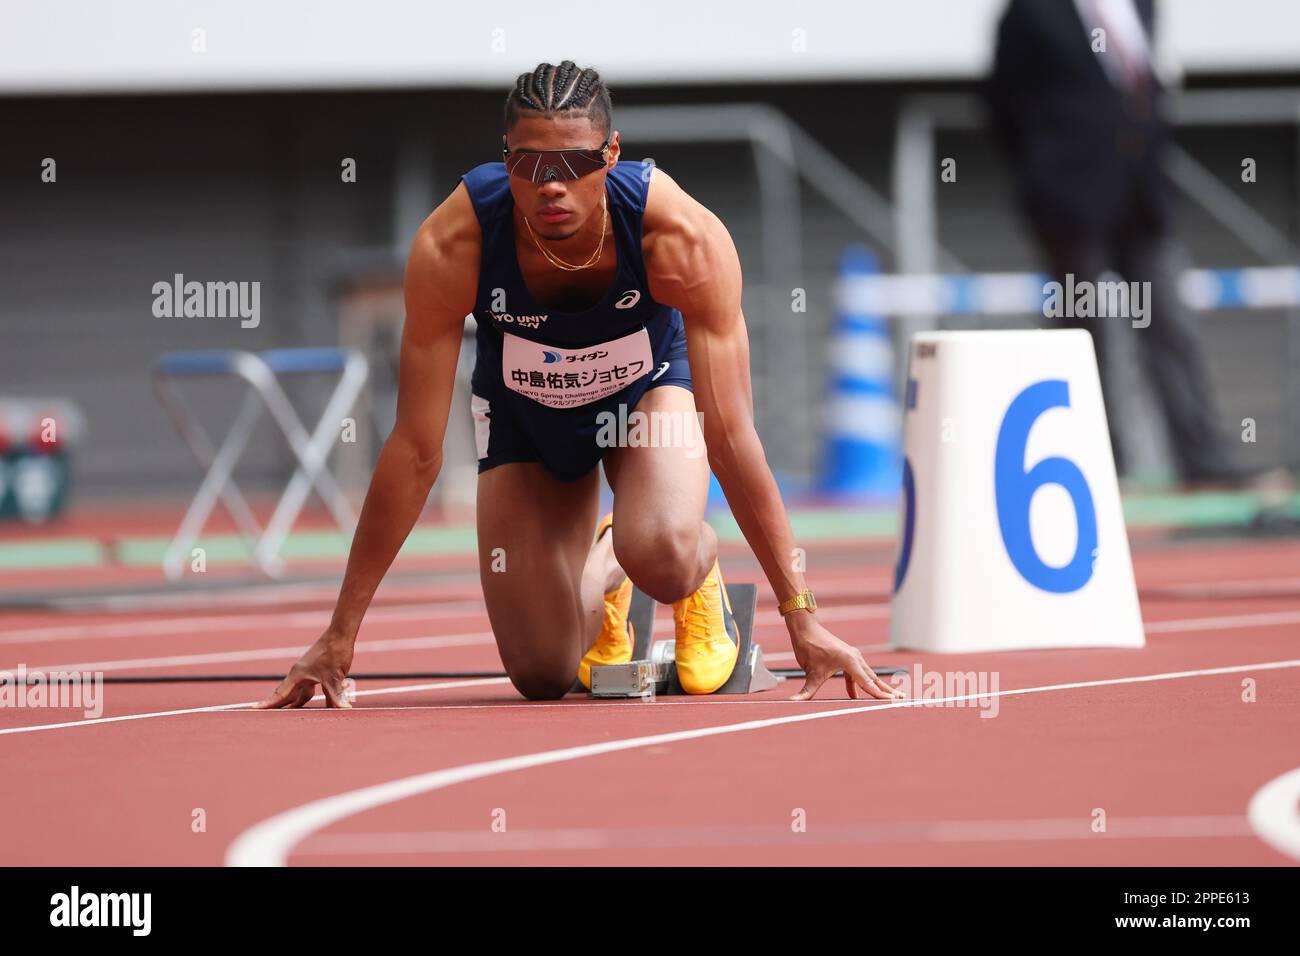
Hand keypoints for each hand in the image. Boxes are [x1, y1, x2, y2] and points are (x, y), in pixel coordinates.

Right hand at [254, 628, 356, 708]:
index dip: (268, 703)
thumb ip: (335, 695)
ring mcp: (307, 673)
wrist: (340, 634)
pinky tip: (310, 705)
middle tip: (263, 716)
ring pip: (297, 693)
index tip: (253, 708)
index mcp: (298, 675)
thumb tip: (343, 709)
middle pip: (285, 694)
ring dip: (292, 704)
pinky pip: (307, 689)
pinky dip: (307, 698)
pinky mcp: (317, 672)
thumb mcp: (334, 676)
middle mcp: (299, 675)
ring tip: (285, 715)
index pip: (280, 694)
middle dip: (276, 706)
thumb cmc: (334, 652)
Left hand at [785, 614, 903, 701]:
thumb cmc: (809, 647)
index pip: (867, 682)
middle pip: (874, 678)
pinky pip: (857, 674)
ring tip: (891, 696)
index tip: (890, 702)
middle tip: (902, 698)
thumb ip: (806, 691)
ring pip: (868, 675)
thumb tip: (793, 702)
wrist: (805, 629)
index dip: (878, 694)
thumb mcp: (809, 672)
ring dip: (878, 686)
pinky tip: (854, 696)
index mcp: (850, 661)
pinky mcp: (847, 657)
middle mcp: (855, 658)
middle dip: (887, 690)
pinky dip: (859, 684)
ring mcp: (853, 657)